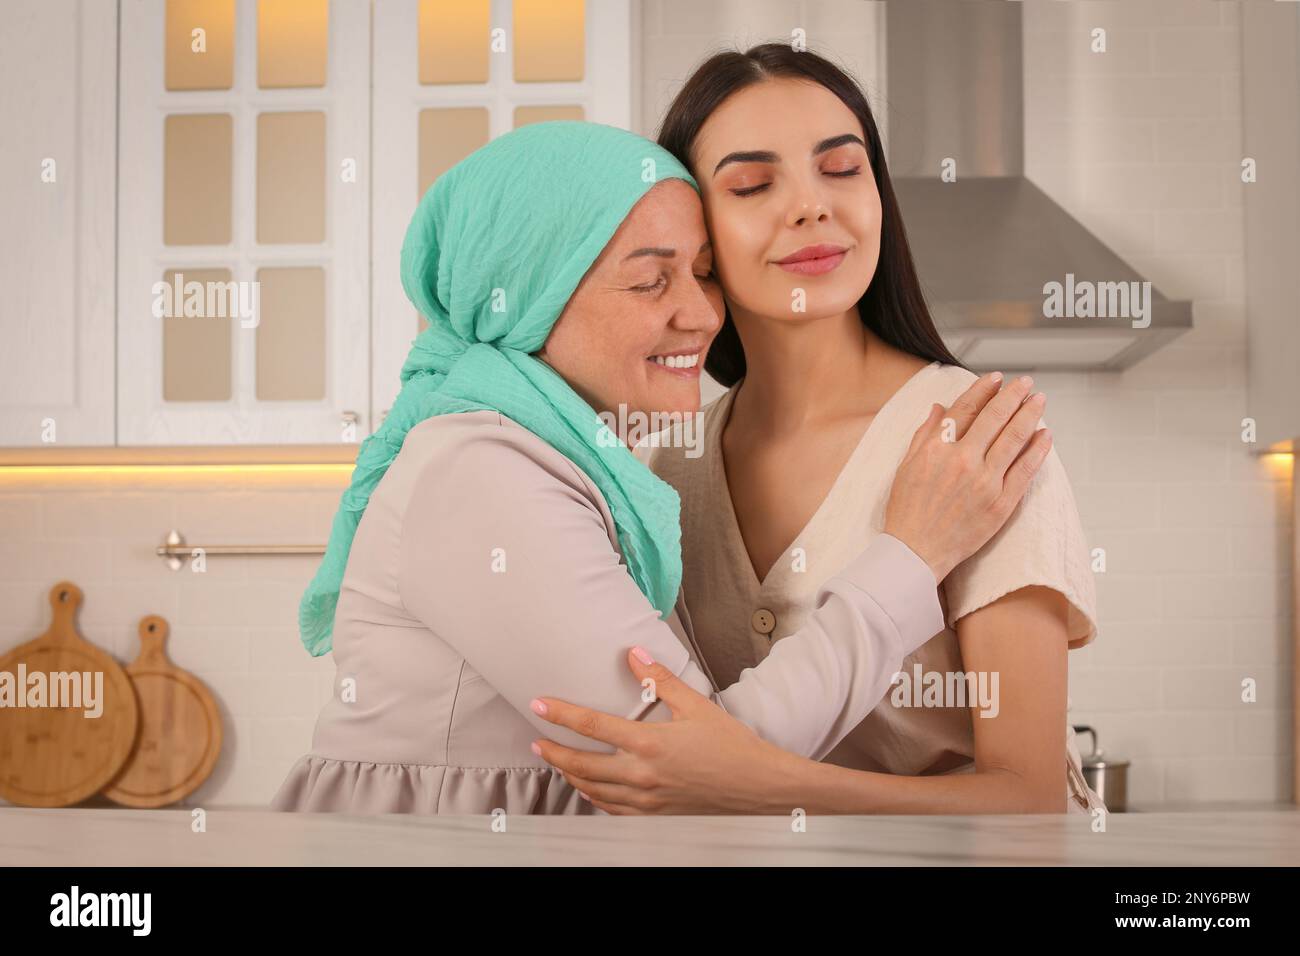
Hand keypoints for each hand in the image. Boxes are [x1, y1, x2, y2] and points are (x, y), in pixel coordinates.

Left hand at [531, 648, 798, 813]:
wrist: (758, 788)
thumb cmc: (731, 746)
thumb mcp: (696, 706)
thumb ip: (661, 680)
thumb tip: (634, 654)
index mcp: (649, 743)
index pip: (592, 726)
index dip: (561, 714)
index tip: (539, 705)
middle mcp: (641, 775)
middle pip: (582, 764)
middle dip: (554, 752)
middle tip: (536, 740)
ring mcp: (645, 800)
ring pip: (593, 790)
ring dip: (569, 775)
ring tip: (556, 762)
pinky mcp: (654, 815)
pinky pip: (612, 809)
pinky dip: (593, 797)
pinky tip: (589, 788)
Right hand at [884, 372, 1050, 582]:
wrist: (915, 552)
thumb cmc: (907, 511)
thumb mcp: (906, 466)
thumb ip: (924, 434)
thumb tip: (938, 407)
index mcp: (936, 449)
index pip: (965, 408)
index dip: (983, 390)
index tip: (997, 378)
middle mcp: (962, 460)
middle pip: (994, 418)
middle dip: (1013, 396)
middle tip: (1026, 383)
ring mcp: (984, 482)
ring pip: (1014, 438)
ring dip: (1030, 415)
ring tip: (1039, 401)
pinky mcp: (1000, 504)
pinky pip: (1025, 471)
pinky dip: (1038, 450)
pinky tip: (1046, 435)